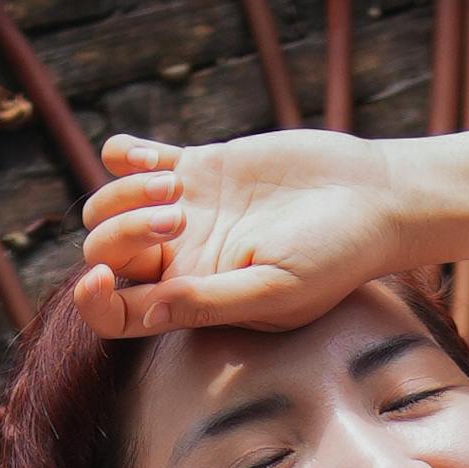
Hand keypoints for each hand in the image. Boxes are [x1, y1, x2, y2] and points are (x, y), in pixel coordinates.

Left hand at [79, 123, 445, 325]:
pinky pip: (132, 159)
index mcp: (194, 299)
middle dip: (122, 233)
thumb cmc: (337, 256)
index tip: (101, 277)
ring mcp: (186, 210)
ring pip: (109, 204)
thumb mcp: (278, 289)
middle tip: (179, 217)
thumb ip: (211, 303)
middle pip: (106, 252)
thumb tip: (148, 310)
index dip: (94, 300)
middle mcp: (181, 257)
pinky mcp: (199, 166)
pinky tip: (154, 158)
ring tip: (177, 188)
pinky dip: (123, 155)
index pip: (118, 313)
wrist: (373, 198)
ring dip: (124, 192)